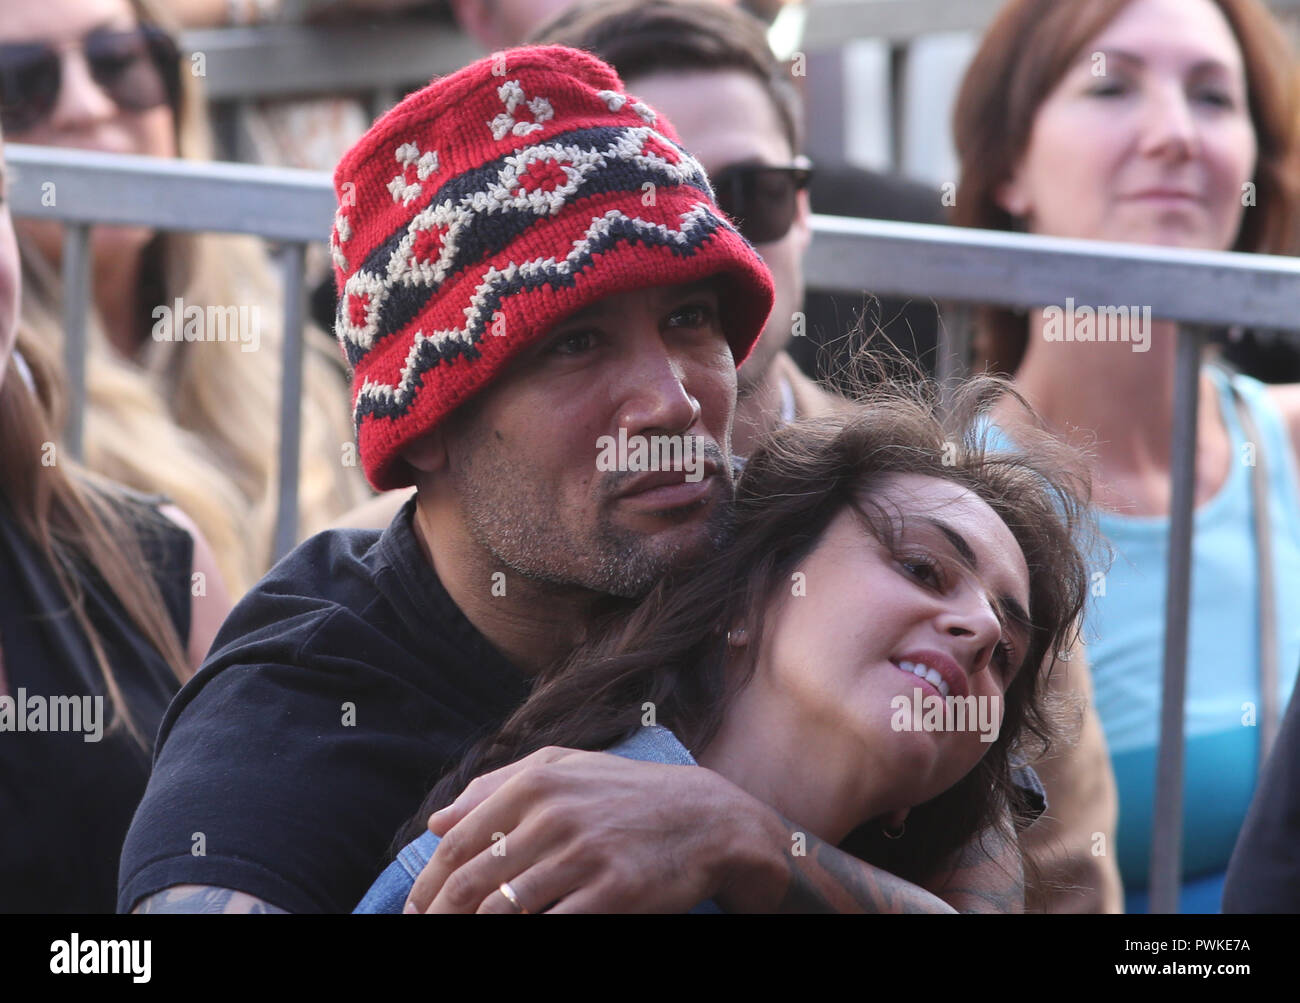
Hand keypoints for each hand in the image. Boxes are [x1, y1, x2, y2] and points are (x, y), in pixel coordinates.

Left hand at [405, 747, 743, 913]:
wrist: (707, 820)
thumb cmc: (628, 794)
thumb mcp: (566, 769)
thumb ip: (498, 786)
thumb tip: (437, 821)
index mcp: (536, 783)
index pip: (459, 842)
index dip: (429, 884)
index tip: (417, 909)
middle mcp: (555, 816)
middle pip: (472, 881)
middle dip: (441, 915)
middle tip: (428, 931)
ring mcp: (584, 857)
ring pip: (503, 910)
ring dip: (476, 929)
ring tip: (463, 938)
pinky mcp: (612, 895)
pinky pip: (551, 926)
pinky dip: (524, 936)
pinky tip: (517, 937)